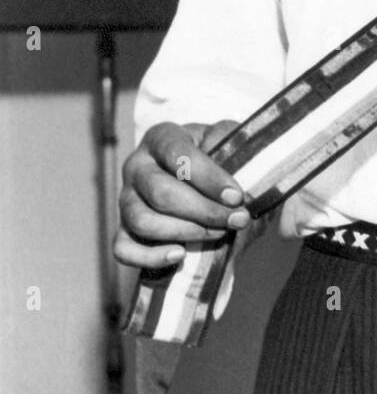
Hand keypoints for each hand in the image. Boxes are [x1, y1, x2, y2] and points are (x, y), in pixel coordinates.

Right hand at [114, 120, 248, 269]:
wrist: (211, 192)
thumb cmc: (221, 162)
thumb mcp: (230, 143)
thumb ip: (233, 143)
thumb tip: (235, 161)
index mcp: (162, 138)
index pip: (178, 154)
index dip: (208, 177)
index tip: (237, 197)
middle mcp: (137, 165)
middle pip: (161, 192)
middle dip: (203, 210)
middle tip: (237, 220)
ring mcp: (126, 199)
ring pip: (143, 221)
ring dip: (185, 232)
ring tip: (217, 233)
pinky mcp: (123, 231)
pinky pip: (124, 249)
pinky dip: (151, 256)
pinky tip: (180, 255)